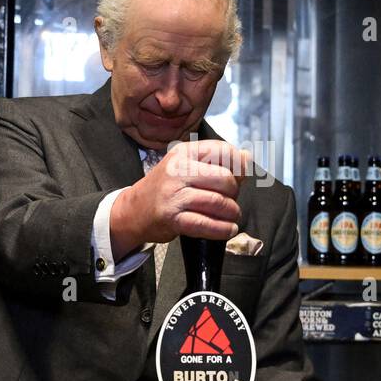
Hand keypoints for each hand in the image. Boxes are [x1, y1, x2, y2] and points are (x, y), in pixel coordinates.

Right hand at [111, 139, 251, 255]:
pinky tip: (228, 229)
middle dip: (234, 192)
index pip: (223, 151)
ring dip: (231, 212)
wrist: (133, 211)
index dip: (238, 165)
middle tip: (230, 199)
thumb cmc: (165, 188)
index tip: (238, 177)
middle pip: (224, 178)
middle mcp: (178, 170)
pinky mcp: (172, 218)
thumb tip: (247, 157)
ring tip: (231, 216)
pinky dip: (222, 229)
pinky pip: (205, 224)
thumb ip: (218, 163)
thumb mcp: (187, 167)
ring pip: (218, 202)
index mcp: (184, 152)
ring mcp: (174, 194)